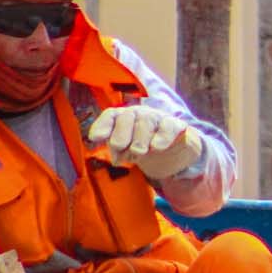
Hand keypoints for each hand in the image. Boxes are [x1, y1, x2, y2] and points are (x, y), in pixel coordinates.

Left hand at [87, 105, 203, 178]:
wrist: (175, 150)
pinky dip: (161, 138)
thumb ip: (120, 152)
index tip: (96, 138)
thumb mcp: (128, 151)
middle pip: (126, 117)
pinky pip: (167, 127)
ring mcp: (158, 118)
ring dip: (139, 140)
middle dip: (121, 135)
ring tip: (140, 152)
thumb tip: (116, 158)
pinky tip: (156, 147)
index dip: (102, 126)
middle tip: (122, 149)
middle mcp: (139, 114)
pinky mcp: (176, 125)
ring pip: (145, 122)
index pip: (111, 116)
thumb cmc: (145, 146)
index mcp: (124, 118)